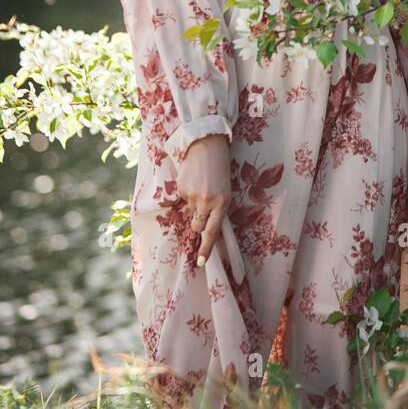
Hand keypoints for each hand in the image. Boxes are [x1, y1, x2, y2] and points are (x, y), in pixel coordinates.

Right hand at [176, 134, 231, 266]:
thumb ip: (216, 209)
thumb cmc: (219, 170)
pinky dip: (187, 193)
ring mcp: (193, 195)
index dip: (205, 248)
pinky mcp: (181, 188)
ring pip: (190, 212)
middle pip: (197, 227)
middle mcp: (207, 201)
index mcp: (222, 203)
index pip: (212, 232)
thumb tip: (203, 227)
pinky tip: (193, 180)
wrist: (207, 146)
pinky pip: (183, 199)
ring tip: (200, 186)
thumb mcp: (225, 191)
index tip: (200, 262)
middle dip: (197, 223)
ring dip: (193, 205)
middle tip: (202, 207)